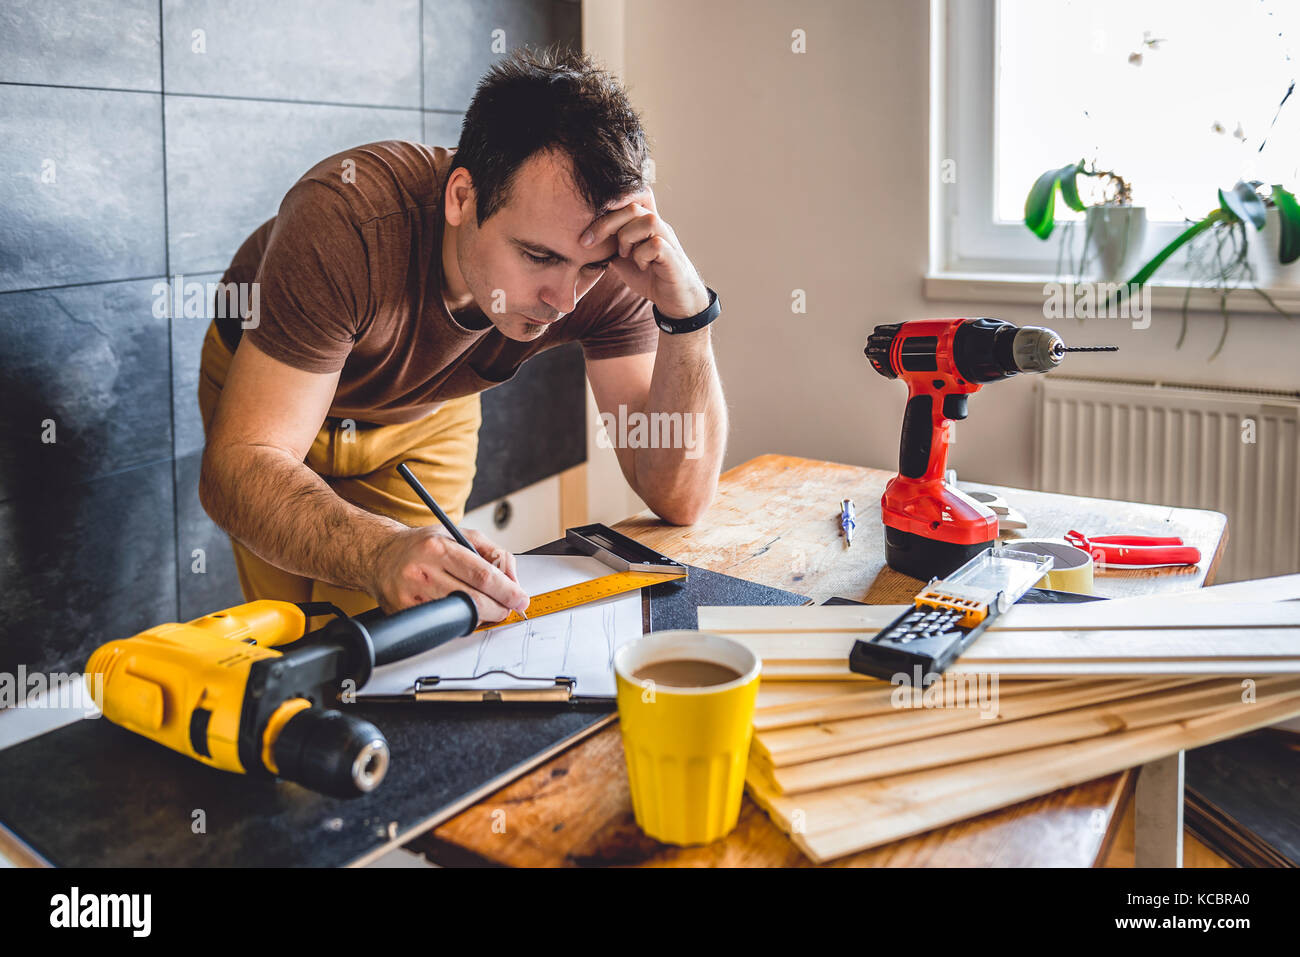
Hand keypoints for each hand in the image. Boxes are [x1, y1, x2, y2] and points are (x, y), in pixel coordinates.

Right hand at [367, 526, 528, 622]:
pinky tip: (462, 610)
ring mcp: (411, 595)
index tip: (520, 597)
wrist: (380, 556)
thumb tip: (512, 579)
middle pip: (473, 599)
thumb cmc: (422, 546)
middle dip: (499, 607)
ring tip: (487, 606)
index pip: (481, 574)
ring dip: (482, 615)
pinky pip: (443, 625)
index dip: (506, 590)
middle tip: (509, 606)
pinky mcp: (404, 613)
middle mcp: (423, 572)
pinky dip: (460, 621)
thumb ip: (492, 553)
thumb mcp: (459, 535)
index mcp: (438, 548)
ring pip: (460, 616)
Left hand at [580, 187, 709, 319]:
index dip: (613, 200)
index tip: (589, 219)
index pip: (632, 197)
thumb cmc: (648, 275)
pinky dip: (642, 255)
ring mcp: (668, 240)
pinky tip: (642, 266)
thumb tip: (585, 236)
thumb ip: (608, 244)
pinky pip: (656, 245)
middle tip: (588, 242)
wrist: (673, 298)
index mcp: (644, 223)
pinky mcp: (673, 258)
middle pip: (633, 207)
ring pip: (648, 221)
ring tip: (623, 254)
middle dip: (606, 224)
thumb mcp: (620, 258)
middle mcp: (658, 226)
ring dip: (627, 237)